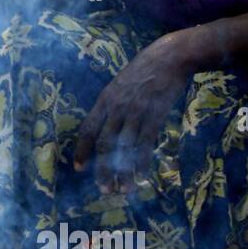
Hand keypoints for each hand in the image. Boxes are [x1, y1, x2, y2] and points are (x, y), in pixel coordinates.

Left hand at [72, 30, 197, 194]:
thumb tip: (106, 129)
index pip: (88, 129)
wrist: (169, 58)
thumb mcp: (119, 85)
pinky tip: (142, 177)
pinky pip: (146, 144)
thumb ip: (112, 106)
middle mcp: (117, 108)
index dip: (82, 150)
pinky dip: (143, 163)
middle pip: (105, 144)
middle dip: (102, 169)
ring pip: (125, 148)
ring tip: (122, 190)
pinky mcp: (155, 116)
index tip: (78, 168)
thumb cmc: (143, 71)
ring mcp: (136, 112)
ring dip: (123, 172)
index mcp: (105, 100)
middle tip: (103, 190)